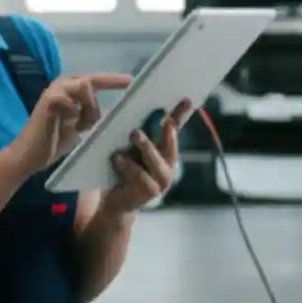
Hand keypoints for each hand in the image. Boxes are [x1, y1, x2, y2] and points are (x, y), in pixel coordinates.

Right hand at [11, 73, 133, 173]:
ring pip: (84, 86)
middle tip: (125, 89)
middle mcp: (62, 86)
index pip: (95, 80)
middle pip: (91, 80)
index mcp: (70, 90)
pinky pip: (71, 101)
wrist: (30, 156)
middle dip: (108, 85)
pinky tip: (73, 126)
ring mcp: (54, 91)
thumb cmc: (54, 142)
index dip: (113, 80)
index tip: (132, 81)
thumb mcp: (79, 126)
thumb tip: (113, 113)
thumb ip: (91, 116)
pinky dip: (76, 113)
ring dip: (89, 107)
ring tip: (83, 126)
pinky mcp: (48, 101)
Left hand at [99, 98, 192, 216]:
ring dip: (146, 146)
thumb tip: (129, 107)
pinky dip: (128, 166)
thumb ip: (134, 134)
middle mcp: (167, 165)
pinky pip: (140, 176)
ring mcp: (161, 181)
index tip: (187, 100)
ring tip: (135, 133)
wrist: (114, 202)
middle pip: (170, 145)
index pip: (174, 129)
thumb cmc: (121, 170)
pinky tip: (117, 157)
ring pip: (156, 161)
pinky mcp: (149, 193)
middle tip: (165, 119)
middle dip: (169, 132)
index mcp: (163, 151)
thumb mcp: (128, 148)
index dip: (181, 114)